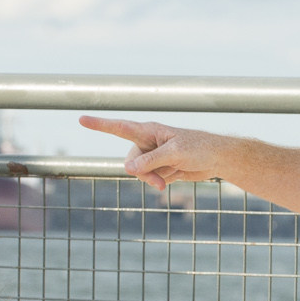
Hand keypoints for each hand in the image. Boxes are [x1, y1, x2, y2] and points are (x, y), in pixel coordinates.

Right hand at [79, 116, 234, 192]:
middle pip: (131, 161)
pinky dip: (162, 181)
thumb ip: (150, 160)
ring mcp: (153, 156)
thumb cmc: (198, 148)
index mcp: (149, 130)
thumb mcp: (174, 153)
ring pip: (140, 173)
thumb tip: (127, 169)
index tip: (81, 119)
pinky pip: (151, 179)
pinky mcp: (160, 168)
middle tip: (158, 181)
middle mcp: (148, 142)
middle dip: (142, 173)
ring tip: (172, 176)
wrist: (217, 159)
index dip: (100, 124)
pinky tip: (176, 175)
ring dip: (154, 179)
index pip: (119, 127)